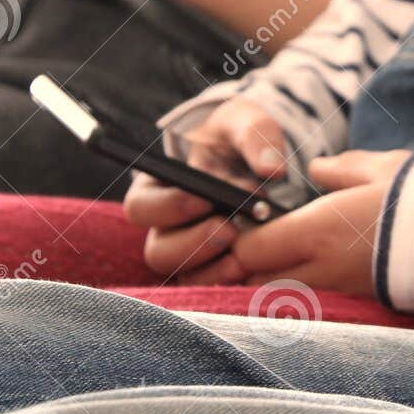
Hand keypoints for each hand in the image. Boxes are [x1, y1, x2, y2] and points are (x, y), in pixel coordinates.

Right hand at [123, 98, 290, 281]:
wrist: (257, 158)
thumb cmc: (239, 137)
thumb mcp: (245, 123)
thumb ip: (256, 138)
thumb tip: (272, 171)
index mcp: (158, 188)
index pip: (141, 208)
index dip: (169, 208)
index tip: (205, 200)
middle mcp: (167, 227)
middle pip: (159, 252)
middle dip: (194, 245)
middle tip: (230, 230)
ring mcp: (190, 253)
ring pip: (185, 277)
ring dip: (213, 271)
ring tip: (245, 257)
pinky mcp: (215, 270)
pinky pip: (212, 290)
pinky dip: (232, 284)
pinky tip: (256, 272)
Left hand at [228, 149, 412, 296]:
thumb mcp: (381, 168)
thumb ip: (341, 170)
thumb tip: (317, 169)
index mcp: (317, 229)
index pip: (250, 249)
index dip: (240, 241)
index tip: (248, 226)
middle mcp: (322, 268)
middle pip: (257, 283)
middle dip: (248, 270)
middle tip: (254, 252)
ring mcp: (341, 292)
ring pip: (283, 300)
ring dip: (273, 286)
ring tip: (280, 267)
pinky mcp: (361, 305)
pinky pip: (315, 305)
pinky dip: (302, 297)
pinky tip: (311, 280)